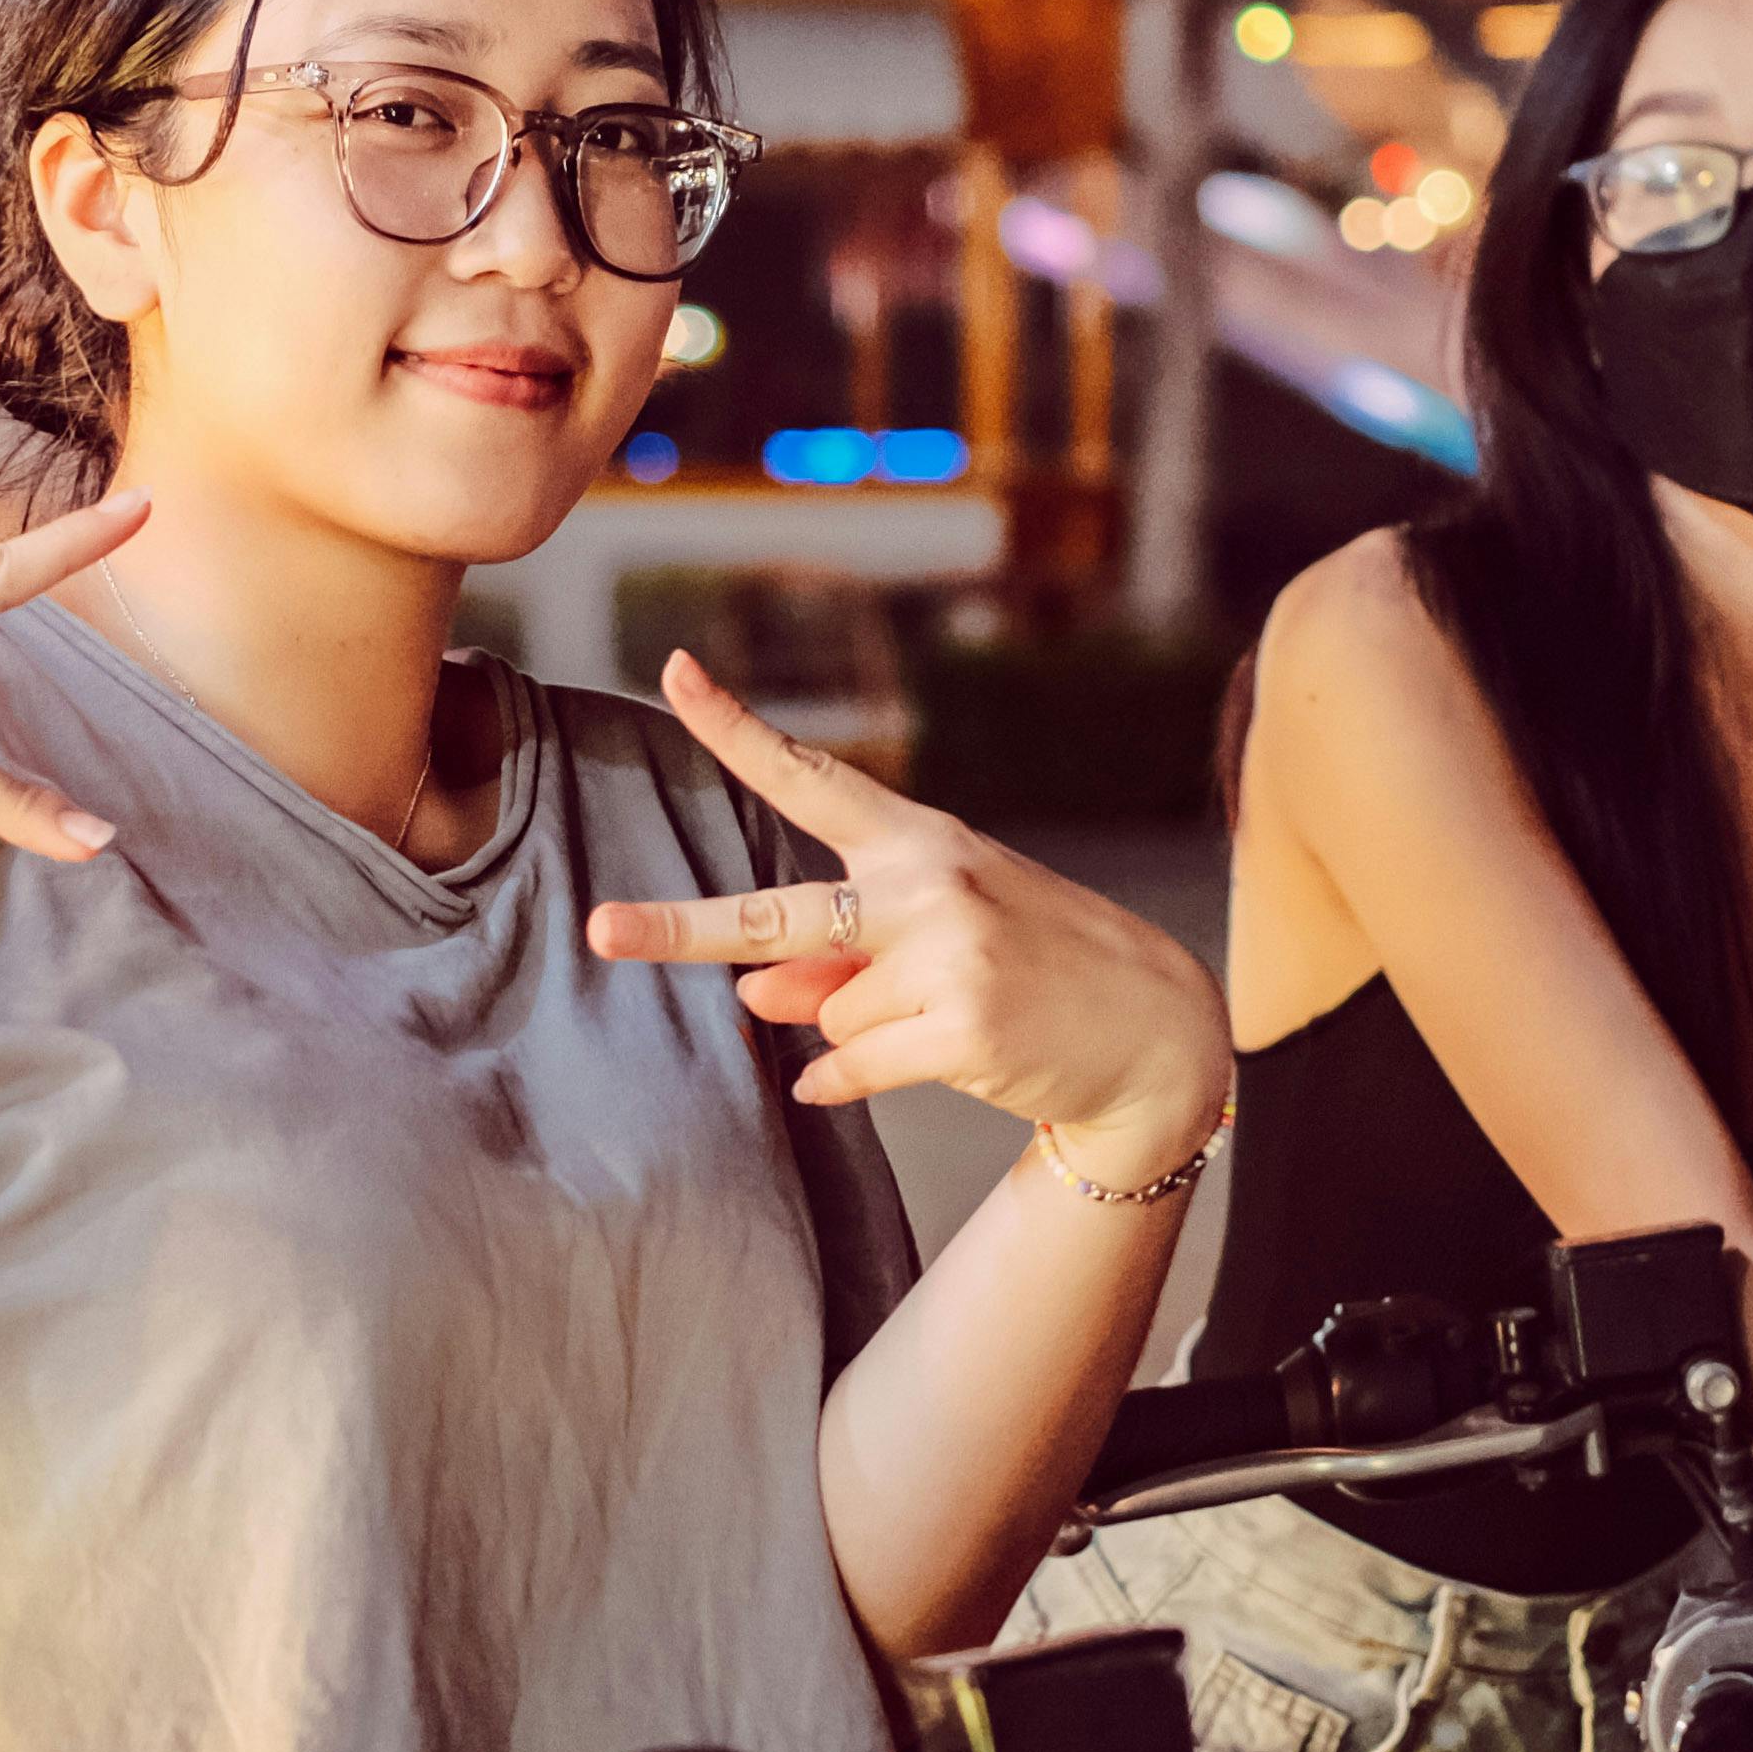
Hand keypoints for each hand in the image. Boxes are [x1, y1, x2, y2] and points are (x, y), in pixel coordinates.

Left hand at [585, 653, 1227, 1167]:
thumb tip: (751, 990)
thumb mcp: (936, 943)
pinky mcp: (962, 1028)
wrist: (1154, 1031)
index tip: (677, 671)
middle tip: (599, 930)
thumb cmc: (1032, 972)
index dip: (737, 728)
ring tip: (947, 1018)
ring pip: (828, 1011)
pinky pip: (852, 1067)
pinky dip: (853, 1080)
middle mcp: (928, 885)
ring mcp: (947, 956)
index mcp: (917, 842)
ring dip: (863, 1029)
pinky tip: (930, 1061)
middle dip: (680, 928)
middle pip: (774, 913)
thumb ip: (834, 960)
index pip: (811, 777)